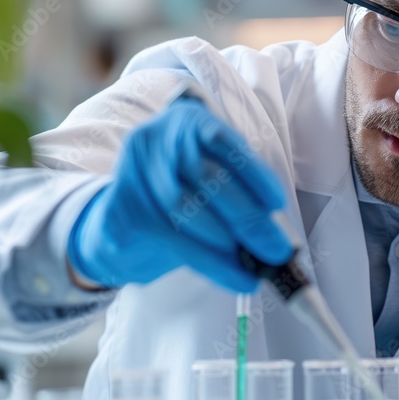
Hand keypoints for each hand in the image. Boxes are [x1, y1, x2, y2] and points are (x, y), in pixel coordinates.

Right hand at [67, 97, 293, 290]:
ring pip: (184, 209)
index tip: (277, 204)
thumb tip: (273, 228)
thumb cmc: (185, 193)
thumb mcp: (211, 178)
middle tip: (275, 249)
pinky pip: (167, 237)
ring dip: (224, 243)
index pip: (224, 142)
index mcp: (187, 121)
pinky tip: (234, 277)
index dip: (254, 174)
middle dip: (246, 218)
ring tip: (252, 266)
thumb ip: (238, 192)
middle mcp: (157, 138)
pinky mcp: (120, 208)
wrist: (125, 218)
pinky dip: (208, 263)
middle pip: (207, 178)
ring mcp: (133, 171)